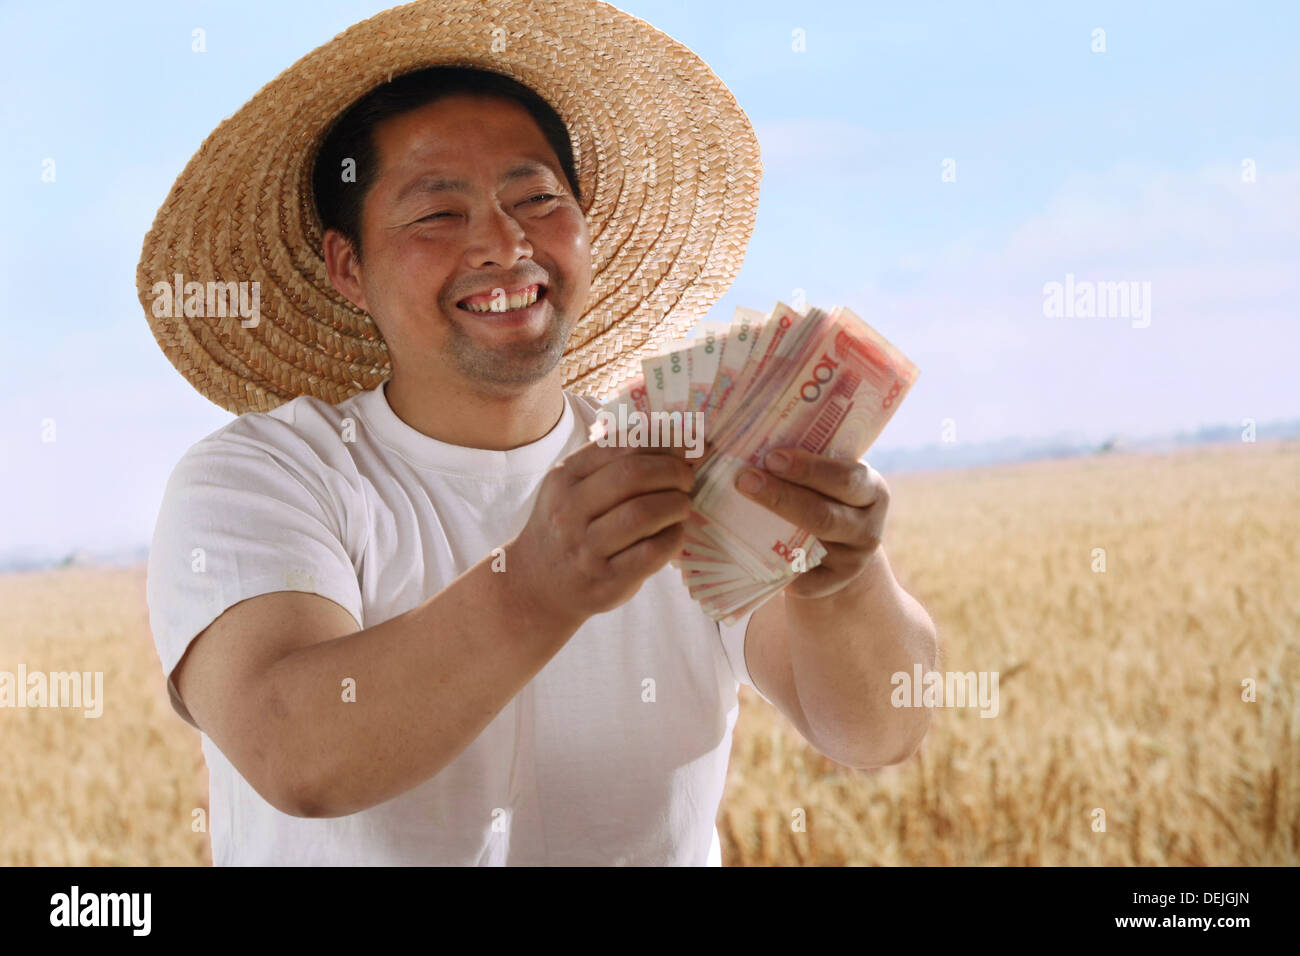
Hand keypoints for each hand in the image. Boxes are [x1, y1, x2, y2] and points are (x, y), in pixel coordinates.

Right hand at [508, 439, 696, 626]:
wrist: (539, 584)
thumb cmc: (569, 526)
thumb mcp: (574, 486)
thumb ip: (614, 461)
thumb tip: (678, 440)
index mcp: (565, 477)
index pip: (621, 445)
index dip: (662, 442)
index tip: (684, 448)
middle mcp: (570, 510)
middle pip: (632, 475)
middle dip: (673, 472)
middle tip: (686, 479)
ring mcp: (587, 548)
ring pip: (643, 514)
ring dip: (677, 505)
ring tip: (682, 506)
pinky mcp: (608, 580)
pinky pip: (652, 552)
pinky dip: (674, 537)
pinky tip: (674, 533)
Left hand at [734, 447, 889, 600]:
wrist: (838, 544)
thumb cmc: (823, 494)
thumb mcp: (826, 476)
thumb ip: (803, 459)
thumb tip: (744, 436)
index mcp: (871, 490)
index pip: (845, 478)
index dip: (808, 469)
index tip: (771, 457)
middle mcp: (868, 528)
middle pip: (823, 515)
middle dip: (781, 496)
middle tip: (745, 479)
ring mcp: (852, 561)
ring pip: (810, 546)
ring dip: (772, 527)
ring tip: (741, 509)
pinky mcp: (831, 584)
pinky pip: (801, 578)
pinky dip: (776, 567)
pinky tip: (750, 554)